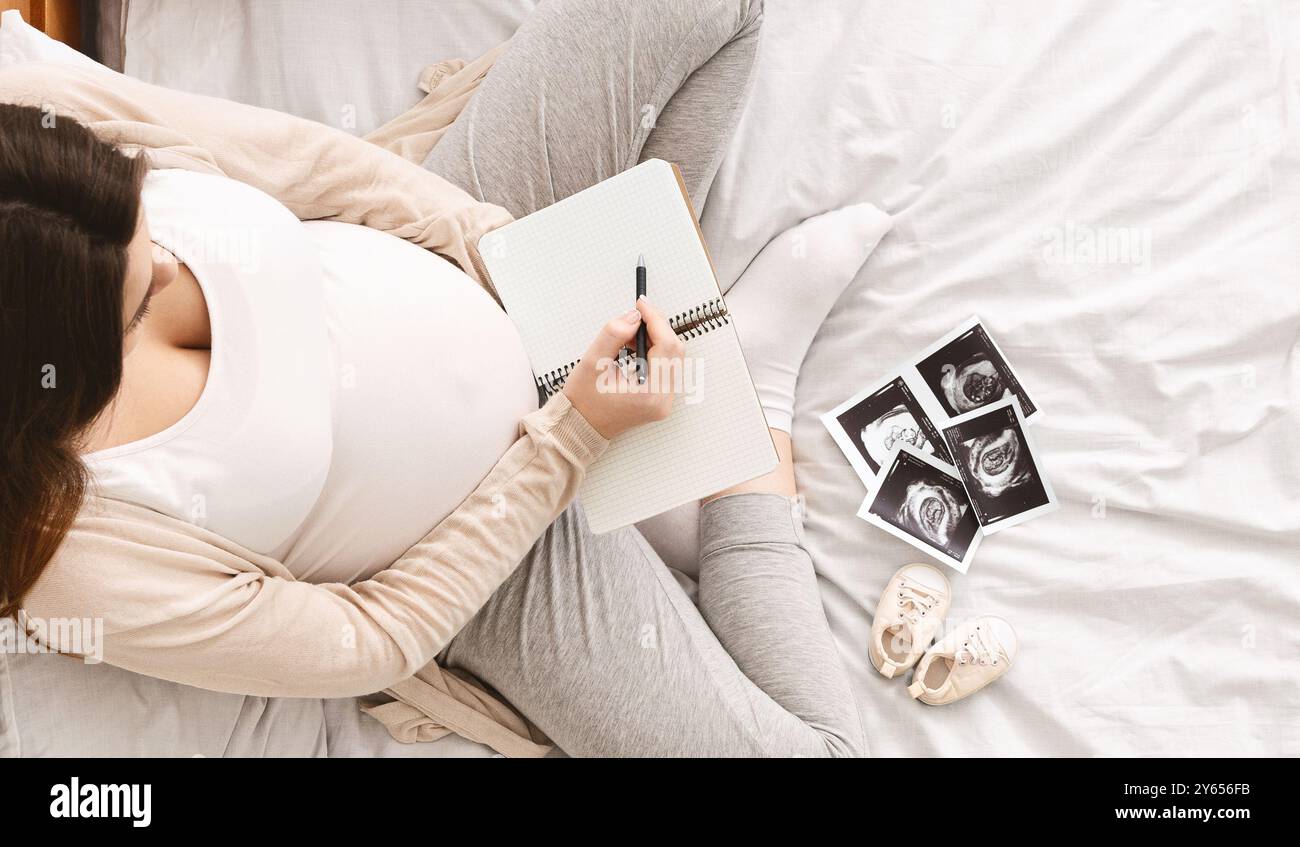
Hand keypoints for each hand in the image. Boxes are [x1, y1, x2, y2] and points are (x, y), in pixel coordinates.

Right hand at [562, 297, 684, 438]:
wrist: (580, 425)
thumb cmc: (583, 401)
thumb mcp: (593, 362)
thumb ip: (614, 334)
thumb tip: (634, 317)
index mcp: (649, 393)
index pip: (667, 346)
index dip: (655, 319)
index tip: (641, 304)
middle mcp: (662, 400)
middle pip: (675, 350)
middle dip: (656, 328)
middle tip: (633, 318)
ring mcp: (664, 401)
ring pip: (673, 356)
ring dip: (656, 339)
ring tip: (629, 337)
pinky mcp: (661, 398)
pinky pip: (667, 366)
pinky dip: (655, 351)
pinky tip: (635, 348)